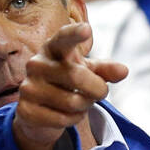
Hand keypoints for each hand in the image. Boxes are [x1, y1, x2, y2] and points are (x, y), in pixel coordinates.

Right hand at [11, 22, 127, 149]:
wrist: (38, 109)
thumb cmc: (66, 82)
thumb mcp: (87, 71)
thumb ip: (105, 70)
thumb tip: (124, 71)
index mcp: (53, 48)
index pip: (63, 38)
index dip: (74, 35)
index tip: (86, 29)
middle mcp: (36, 64)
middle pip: (77, 77)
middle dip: (97, 89)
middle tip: (100, 93)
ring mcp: (28, 87)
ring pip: (72, 102)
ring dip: (85, 106)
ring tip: (82, 103)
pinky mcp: (25, 110)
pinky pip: (62, 119)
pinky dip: (73, 120)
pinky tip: (68, 115)